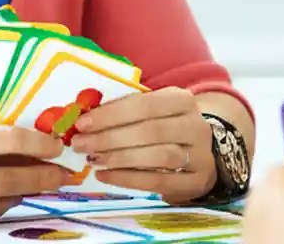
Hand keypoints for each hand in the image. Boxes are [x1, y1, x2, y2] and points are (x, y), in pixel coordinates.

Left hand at [68, 87, 215, 202]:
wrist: (203, 154)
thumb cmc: (167, 127)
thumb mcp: (155, 111)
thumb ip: (127, 111)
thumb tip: (86, 118)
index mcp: (182, 100)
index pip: (145, 104)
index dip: (112, 114)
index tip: (83, 123)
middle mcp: (195, 126)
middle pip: (150, 131)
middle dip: (110, 138)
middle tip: (81, 144)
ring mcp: (199, 156)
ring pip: (157, 156)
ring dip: (119, 158)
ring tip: (93, 160)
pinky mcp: (196, 182)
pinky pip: (158, 181)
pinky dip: (128, 179)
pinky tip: (106, 176)